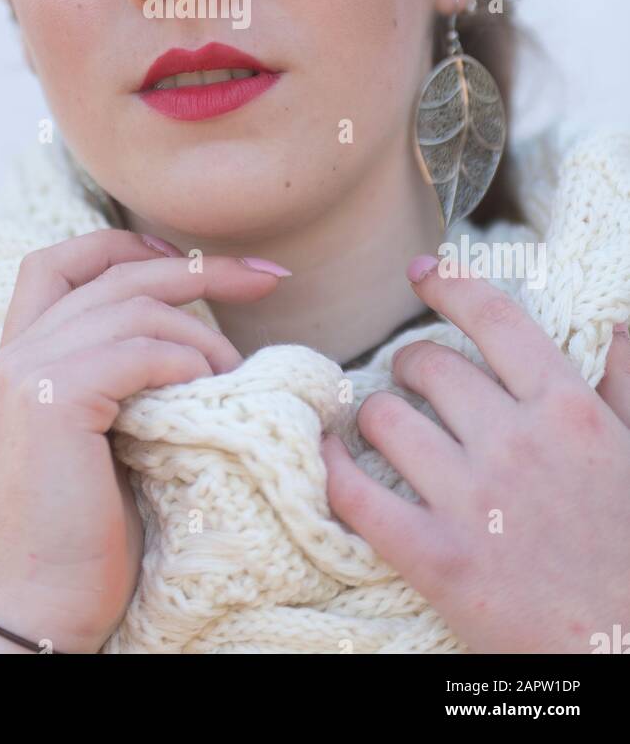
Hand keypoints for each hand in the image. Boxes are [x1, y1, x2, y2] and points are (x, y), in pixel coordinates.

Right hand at [0, 229, 284, 653]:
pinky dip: (186, 360)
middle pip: (114, 272)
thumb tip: (194, 332)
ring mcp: (29, 373)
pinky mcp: (53, 400)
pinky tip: (209, 391)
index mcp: (19, 354)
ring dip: (201, 333)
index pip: (57, 261)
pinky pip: (139, 350)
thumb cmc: (88, 529)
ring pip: (135, 307)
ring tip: (233, 376)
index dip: (122, 244)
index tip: (186, 257)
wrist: (47, 604)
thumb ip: (120, 372)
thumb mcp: (105, 431)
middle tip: (268, 278)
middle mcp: (15, 352)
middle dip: (199, 268)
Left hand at [320, 258, 629, 653]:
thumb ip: (622, 382)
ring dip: (373, 416)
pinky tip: (326, 455)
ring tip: (380, 428)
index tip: (421, 271)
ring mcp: (472, 500)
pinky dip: (330, 467)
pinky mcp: (436, 557)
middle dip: (410, 365)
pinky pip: (356, 493)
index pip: (493, 318)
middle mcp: (515, 443)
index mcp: (568, 410)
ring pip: (385, 418)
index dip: (448, 284)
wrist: (624, 654)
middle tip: (409, 378)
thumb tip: (615, 321)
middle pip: (428, 365)